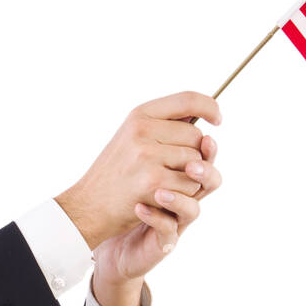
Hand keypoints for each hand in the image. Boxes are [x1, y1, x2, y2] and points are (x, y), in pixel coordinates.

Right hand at [56, 91, 221, 250]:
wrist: (87, 206)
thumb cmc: (115, 174)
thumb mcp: (132, 138)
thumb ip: (163, 126)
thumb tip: (205, 118)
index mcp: (139, 115)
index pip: (187, 99)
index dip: (209, 107)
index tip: (218, 119)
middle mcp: (142, 130)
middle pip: (198, 138)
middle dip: (194, 156)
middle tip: (170, 170)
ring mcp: (147, 155)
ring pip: (197, 164)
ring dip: (190, 180)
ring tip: (163, 185)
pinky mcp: (153, 182)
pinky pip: (190, 186)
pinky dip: (182, 197)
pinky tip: (160, 199)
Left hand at [90, 131, 220, 281]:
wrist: (102, 226)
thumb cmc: (123, 191)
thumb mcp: (138, 160)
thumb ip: (158, 137)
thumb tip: (176, 112)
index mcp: (182, 174)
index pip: (206, 157)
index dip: (209, 147)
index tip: (208, 135)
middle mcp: (184, 196)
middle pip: (206, 180)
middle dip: (197, 169)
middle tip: (189, 166)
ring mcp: (177, 220)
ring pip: (193, 206)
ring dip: (177, 195)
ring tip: (160, 190)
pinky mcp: (164, 241)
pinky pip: (169, 229)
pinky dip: (155, 218)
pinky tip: (140, 208)